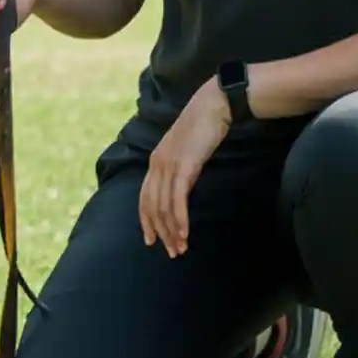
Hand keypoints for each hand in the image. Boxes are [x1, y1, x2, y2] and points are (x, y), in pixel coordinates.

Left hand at [138, 77, 231, 257]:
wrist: (213, 106)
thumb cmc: (203, 129)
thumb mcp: (186, 152)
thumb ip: (181, 170)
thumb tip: (182, 188)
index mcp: (155, 162)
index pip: (144, 198)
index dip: (146, 221)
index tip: (151, 240)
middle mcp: (157, 165)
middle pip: (152, 207)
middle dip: (161, 232)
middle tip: (171, 252)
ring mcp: (168, 165)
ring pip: (163, 207)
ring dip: (172, 231)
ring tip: (180, 248)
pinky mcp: (184, 166)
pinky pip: (177, 199)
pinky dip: (180, 219)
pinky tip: (185, 233)